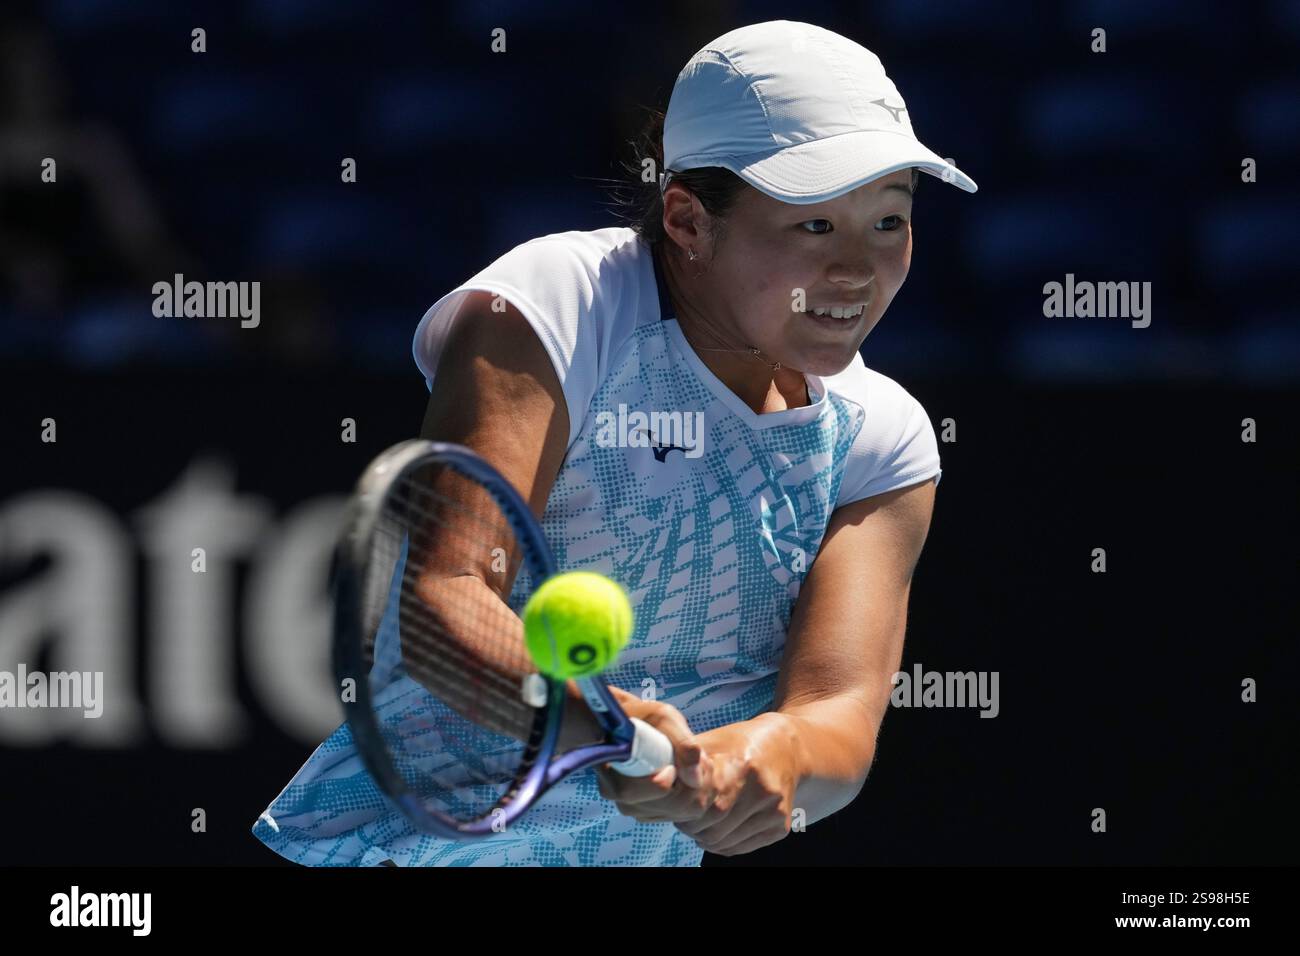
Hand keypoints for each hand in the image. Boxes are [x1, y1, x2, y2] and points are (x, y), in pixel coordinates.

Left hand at [598, 706, 799, 857]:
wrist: (788, 748)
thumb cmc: (741, 743)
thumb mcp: (711, 742)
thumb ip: (683, 760)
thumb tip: (655, 777)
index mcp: (740, 766)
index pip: (699, 801)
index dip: (681, 804)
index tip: (675, 797)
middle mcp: (761, 792)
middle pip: (709, 825)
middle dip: (688, 820)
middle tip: (683, 808)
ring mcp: (773, 813)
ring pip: (720, 841)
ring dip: (701, 833)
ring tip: (700, 814)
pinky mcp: (779, 828)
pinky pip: (736, 847)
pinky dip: (720, 840)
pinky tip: (718, 823)